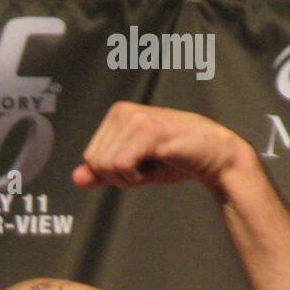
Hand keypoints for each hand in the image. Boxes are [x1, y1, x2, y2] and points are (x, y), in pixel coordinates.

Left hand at [71, 101, 244, 191]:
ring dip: (130, 177)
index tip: (140, 163)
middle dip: (119, 177)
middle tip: (148, 165)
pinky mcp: (147, 130)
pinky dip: (136, 176)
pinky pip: (121, 166)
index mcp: (116, 115)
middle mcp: (122, 111)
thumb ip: (103, 173)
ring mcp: (134, 118)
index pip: (90, 158)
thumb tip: (75, 178)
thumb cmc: (175, 160)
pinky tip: (158, 162)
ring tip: (155, 161)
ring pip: (106, 166)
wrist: (214, 156)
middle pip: (95, 162)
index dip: (113, 173)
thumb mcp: (132, 169)